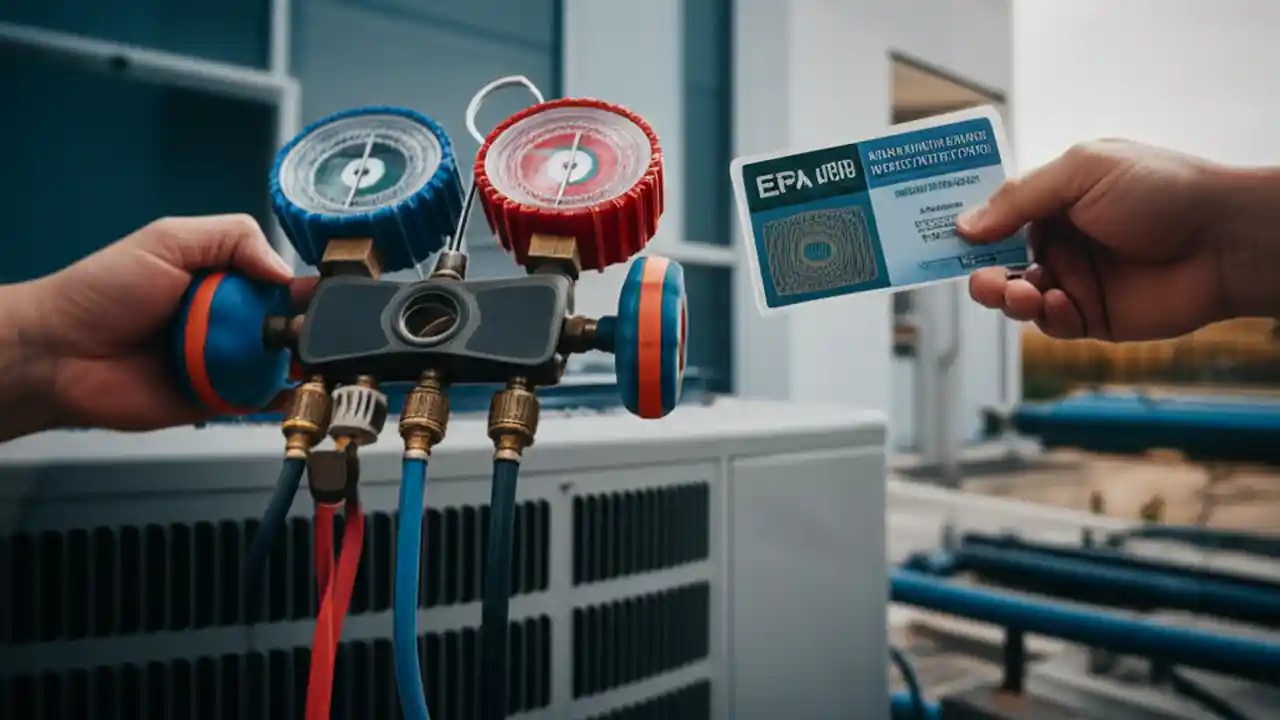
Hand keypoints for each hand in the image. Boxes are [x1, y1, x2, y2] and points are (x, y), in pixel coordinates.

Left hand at [0, 215, 299, 439]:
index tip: (327, 293)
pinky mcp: (220, 398)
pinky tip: (299, 388)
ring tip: (306, 359)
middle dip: (308, 326)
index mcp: (224, 278)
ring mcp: (226, 361)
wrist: (59, 354)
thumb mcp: (167, 240)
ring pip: (284, 363)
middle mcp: (230, 320)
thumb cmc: (100, 293)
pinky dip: (286, 396)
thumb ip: (232, 238)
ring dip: (301, 362)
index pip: (280, 279)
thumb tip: (284, 270)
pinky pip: (264, 399)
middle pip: (291, 323)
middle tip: (308, 330)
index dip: (304, 286)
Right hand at [959, 139, 1279, 340]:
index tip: (939, 237)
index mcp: (1056, 199)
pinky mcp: (1093, 317)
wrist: (1222, 240)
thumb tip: (964, 225)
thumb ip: (1020, 197)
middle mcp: (1062, 239)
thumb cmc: (1162, 190)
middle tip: (977, 278)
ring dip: (1008, 295)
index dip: (968, 227)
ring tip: (1017, 291)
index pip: (997, 215)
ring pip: (1019, 296)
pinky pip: (1051, 323)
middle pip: (999, 262)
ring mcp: (1076, 279)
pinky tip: (1056, 302)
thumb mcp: (1081, 172)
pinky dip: (1044, 316)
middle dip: (981, 271)